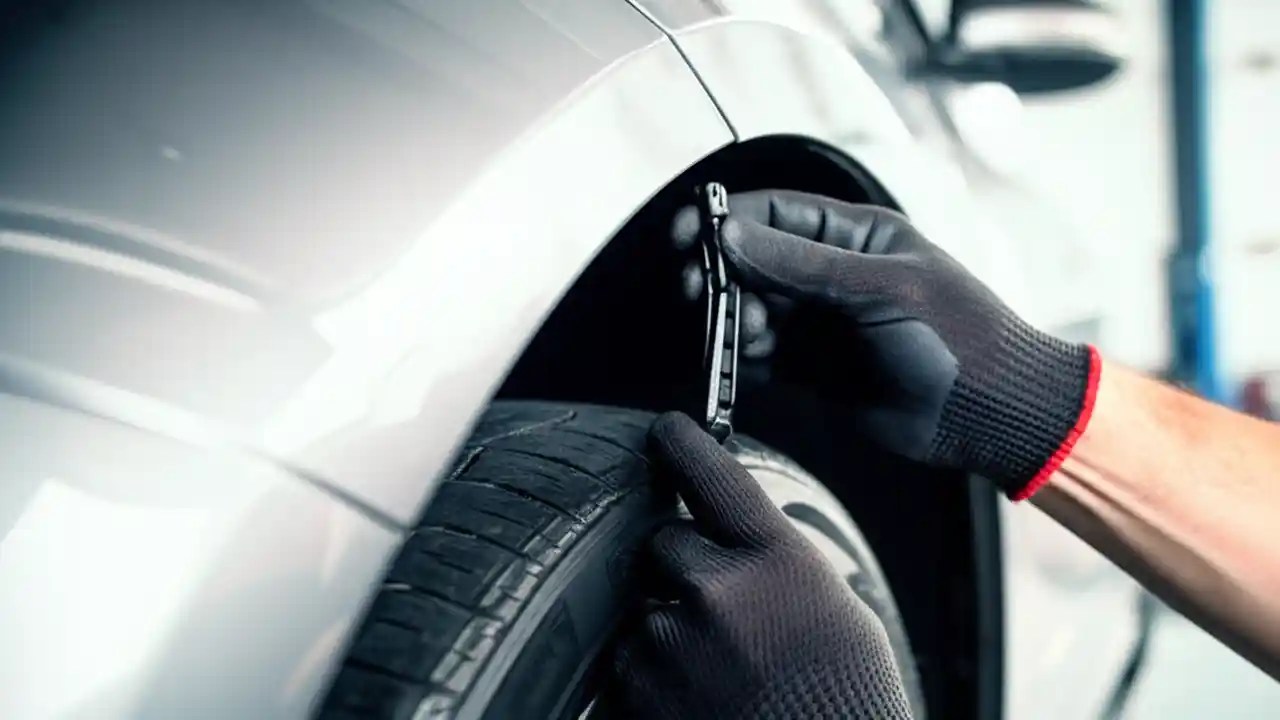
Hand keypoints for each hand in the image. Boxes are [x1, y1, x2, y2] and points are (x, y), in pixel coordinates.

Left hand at [605, 412, 913, 719]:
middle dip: (684, 568)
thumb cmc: (844, 697)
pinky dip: (654, 677)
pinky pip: (628, 663)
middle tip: (722, 614)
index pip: (710, 472)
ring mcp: (667, 644)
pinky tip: (699, 697)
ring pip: (643, 606)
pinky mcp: (634, 694)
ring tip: (719, 672)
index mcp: (772, 559)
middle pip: (663, 542)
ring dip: (668, 629)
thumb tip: (730, 536)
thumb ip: (774, 560)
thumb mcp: (834, 607)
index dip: (680, 443)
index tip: (665, 431)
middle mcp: (713, 592)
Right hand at [673, 190, 1097, 497]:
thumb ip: (802, 264)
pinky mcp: (812, 370)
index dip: (726, 219)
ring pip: (751, 311)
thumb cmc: (955, 337)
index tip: (687, 235)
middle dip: (721, 275)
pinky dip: (745, 359)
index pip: (775, 212)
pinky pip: (762, 357)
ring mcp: (820, 323)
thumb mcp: (880, 289)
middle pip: (752, 262)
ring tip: (745, 334)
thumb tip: (730, 233)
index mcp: (855, 237)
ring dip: (733, 320)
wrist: (989, 416)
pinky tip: (747, 362)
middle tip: (698, 292)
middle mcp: (831, 276)